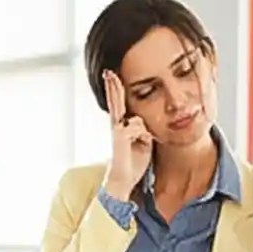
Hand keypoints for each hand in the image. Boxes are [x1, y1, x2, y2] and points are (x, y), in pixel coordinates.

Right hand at [102, 70, 153, 201]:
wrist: (124, 179)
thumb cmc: (134, 161)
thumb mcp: (144, 142)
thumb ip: (143, 129)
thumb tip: (143, 122)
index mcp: (122, 126)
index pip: (119, 104)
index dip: (116, 90)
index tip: (113, 76)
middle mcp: (116, 126)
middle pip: (116, 102)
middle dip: (113, 86)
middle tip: (109, 72)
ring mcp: (117, 130)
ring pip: (138, 119)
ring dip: (144, 134)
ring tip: (140, 145)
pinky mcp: (120, 136)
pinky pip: (139, 127)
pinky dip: (144, 137)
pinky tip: (140, 146)